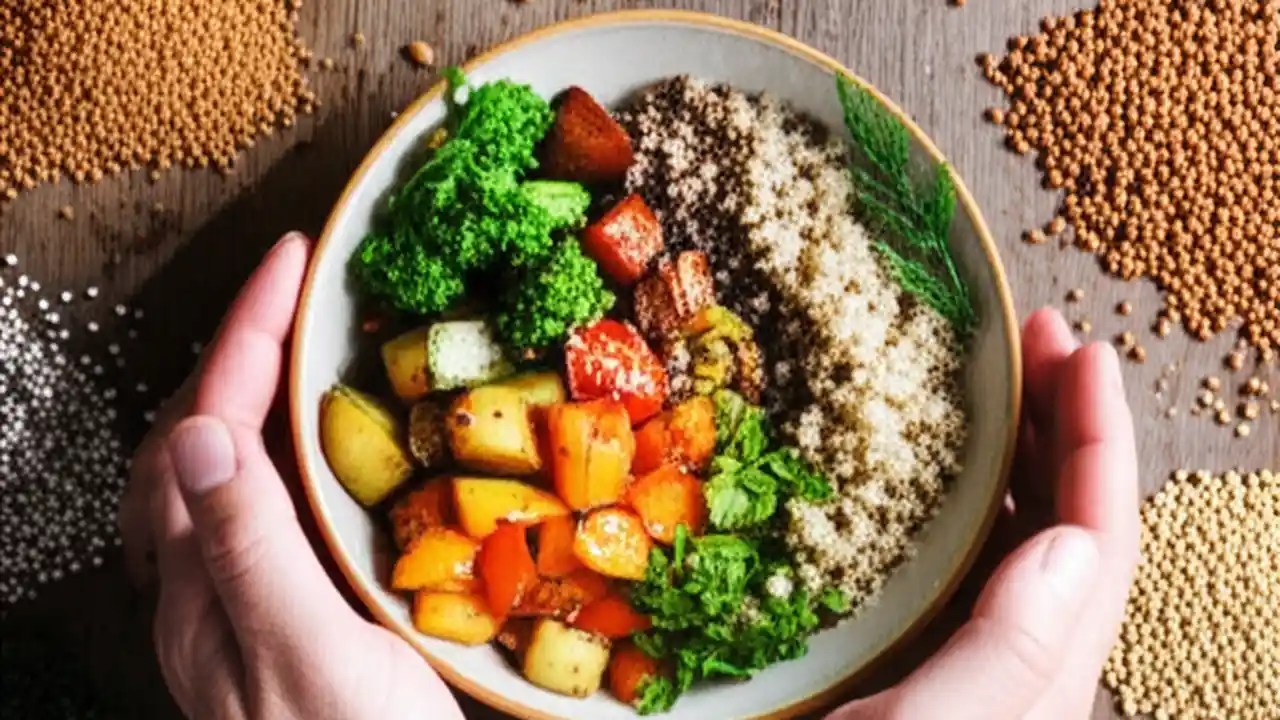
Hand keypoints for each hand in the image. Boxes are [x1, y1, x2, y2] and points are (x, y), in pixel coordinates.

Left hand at [118, 233, 463, 719]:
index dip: (246, 334)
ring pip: (217, 476)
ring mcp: (240, 612)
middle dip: (236, 349)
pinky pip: (258, 512)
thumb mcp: (313, 657)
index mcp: (208, 591)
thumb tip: (196, 433)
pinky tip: (319, 460)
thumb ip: (251, 553)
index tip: (293, 261)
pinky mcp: (281, 625)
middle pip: (192, 439)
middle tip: (297, 295)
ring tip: (301, 351)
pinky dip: (281, 456)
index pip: (208, 428)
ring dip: (248, 397)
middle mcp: (207, 596)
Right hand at [828, 308, 1139, 719]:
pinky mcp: (914, 648)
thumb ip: (1008, 656)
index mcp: (1038, 674)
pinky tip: (923, 463)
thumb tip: (1074, 541)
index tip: (1078, 351)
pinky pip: (959, 553)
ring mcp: (964, 651)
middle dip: (1062, 419)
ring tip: (992, 378)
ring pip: (1017, 532)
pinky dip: (955, 491)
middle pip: (1070, 519)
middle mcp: (1016, 658)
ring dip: (1015, 447)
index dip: (1097, 436)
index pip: (1099, 537)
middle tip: (1031, 338)